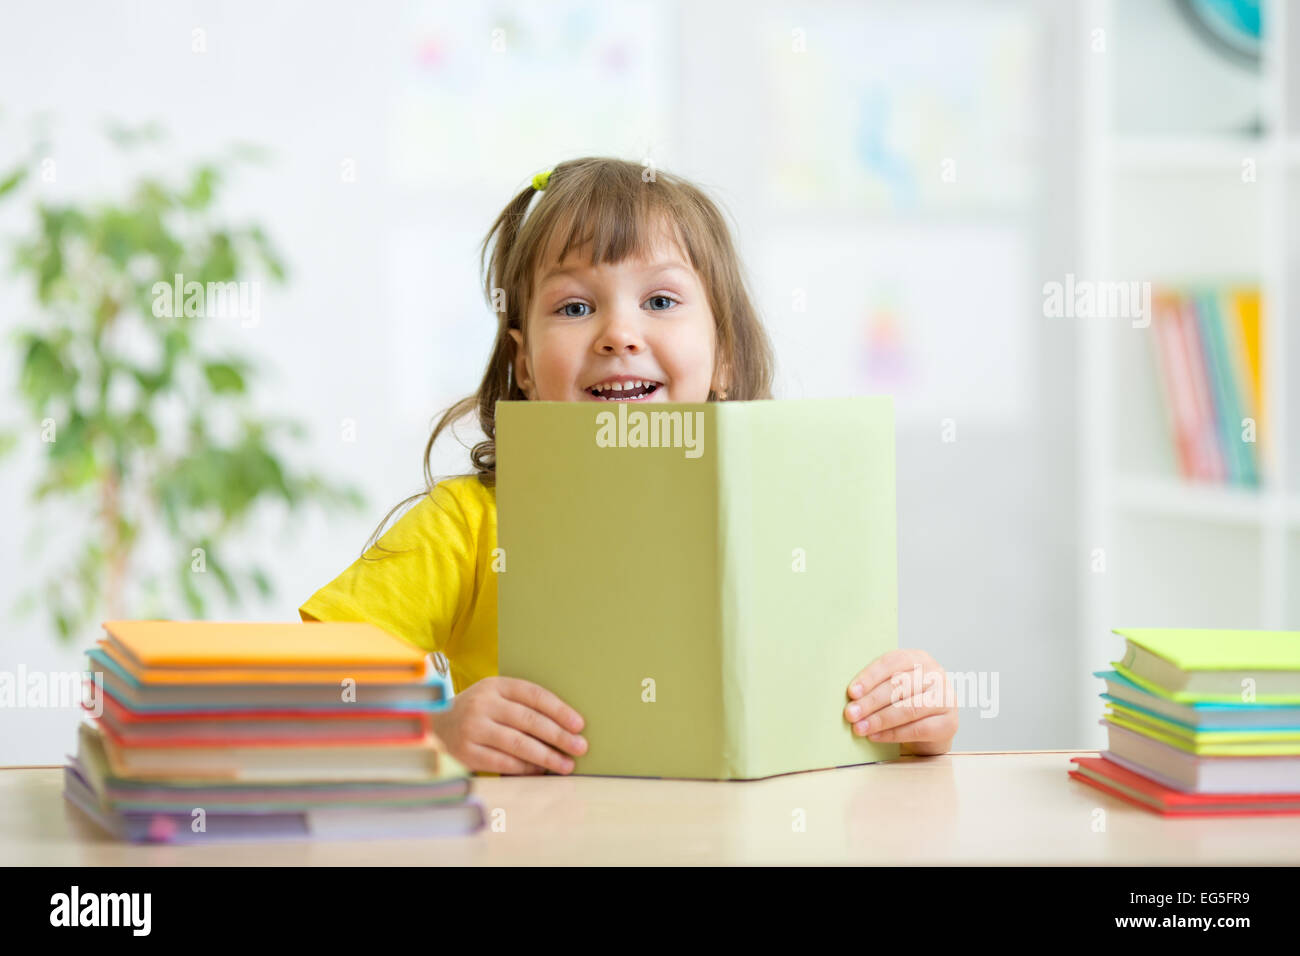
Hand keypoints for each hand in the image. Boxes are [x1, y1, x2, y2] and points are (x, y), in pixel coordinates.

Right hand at [429, 676, 587, 774]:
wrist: (434, 726)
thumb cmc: (478, 712)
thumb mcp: (495, 696)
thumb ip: (523, 704)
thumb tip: (565, 726)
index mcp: (495, 685)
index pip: (534, 695)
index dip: (559, 710)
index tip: (579, 725)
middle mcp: (483, 704)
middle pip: (529, 720)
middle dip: (559, 736)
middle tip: (580, 747)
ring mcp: (473, 728)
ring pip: (518, 743)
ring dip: (546, 756)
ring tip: (566, 764)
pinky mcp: (466, 752)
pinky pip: (503, 762)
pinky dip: (525, 768)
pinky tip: (540, 771)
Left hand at [843, 649, 956, 755]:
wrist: (932, 728)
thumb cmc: (905, 701)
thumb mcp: (894, 686)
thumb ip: (876, 685)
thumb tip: (850, 697)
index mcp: (918, 658)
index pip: (892, 662)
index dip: (870, 677)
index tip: (851, 692)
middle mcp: (936, 674)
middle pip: (900, 686)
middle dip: (871, 701)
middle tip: (850, 714)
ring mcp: (946, 698)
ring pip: (909, 708)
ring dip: (880, 720)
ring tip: (860, 728)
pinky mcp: (949, 722)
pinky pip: (918, 729)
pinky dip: (893, 734)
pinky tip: (875, 737)